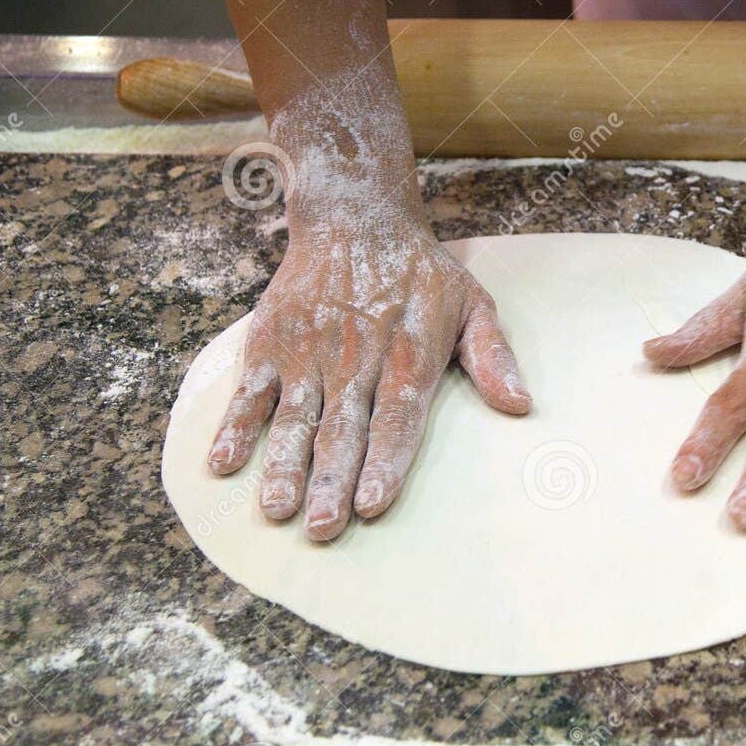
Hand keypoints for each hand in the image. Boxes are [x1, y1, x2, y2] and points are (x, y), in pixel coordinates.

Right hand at [206, 208, 529, 540]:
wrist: (355, 216)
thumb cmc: (421, 272)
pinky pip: (251, 390)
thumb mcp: (472, 304)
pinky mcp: (272, 340)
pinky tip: (224, 464)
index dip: (384, 461)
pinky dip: (235, 427)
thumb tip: (521, 406)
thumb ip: (492, 358)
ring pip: (295, 417)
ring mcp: (309, 350)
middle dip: (331, 480)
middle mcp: (356, 356)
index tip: (372, 503)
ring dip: (283, 466)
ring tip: (277, 509)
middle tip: (323, 528)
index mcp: (408, 354)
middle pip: (343, 428)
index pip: (396, 417)